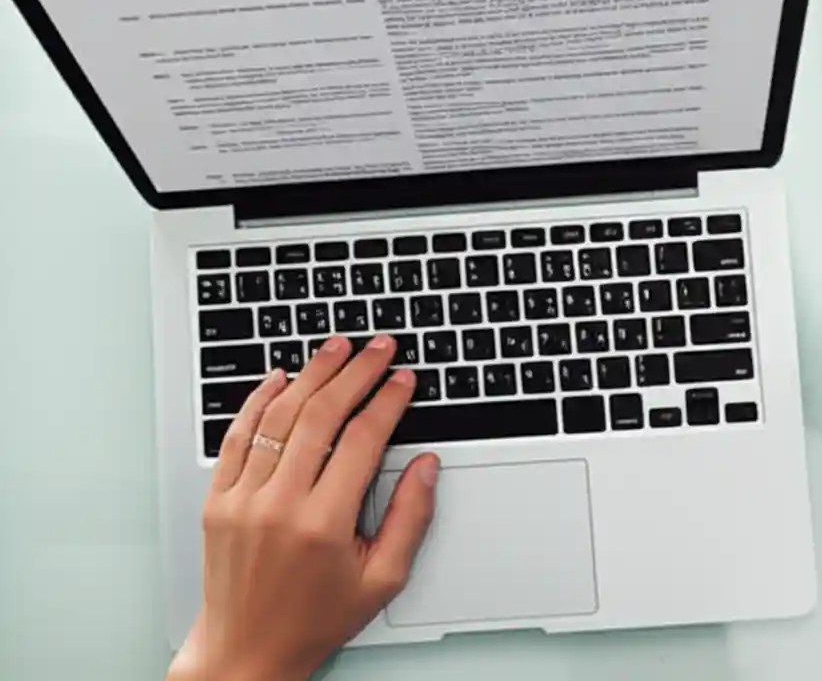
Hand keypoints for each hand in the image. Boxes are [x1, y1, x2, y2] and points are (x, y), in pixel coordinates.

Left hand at [167, 336, 439, 680]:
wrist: (247, 651)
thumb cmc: (315, 619)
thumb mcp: (382, 580)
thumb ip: (410, 518)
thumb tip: (426, 466)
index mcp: (324, 525)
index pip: (364, 440)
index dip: (388, 401)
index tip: (403, 380)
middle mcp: (279, 506)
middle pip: (321, 416)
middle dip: (355, 373)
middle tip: (377, 347)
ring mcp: (242, 500)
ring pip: (279, 417)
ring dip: (311, 374)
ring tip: (336, 348)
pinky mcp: (217, 500)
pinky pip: (237, 437)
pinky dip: (258, 401)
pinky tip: (279, 377)